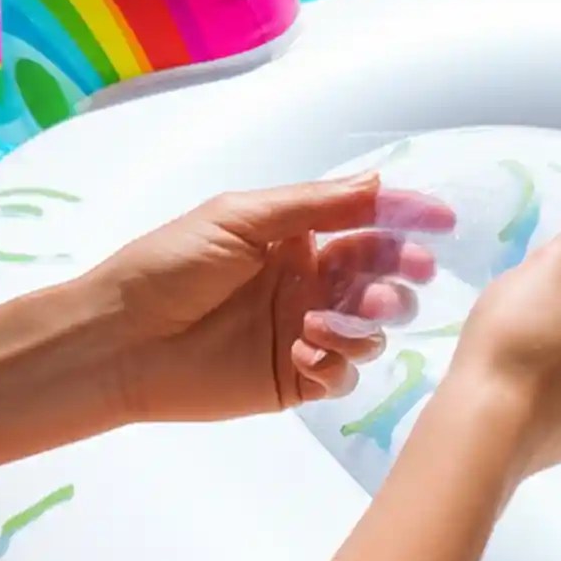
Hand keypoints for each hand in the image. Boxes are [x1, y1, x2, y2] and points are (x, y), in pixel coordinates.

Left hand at [81, 172, 455, 421]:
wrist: (120, 340)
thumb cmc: (169, 266)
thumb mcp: (241, 218)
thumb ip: (314, 206)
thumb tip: (381, 181)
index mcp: (297, 238)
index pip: (366, 224)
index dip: (406, 220)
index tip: (441, 221)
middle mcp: (309, 283)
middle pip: (380, 276)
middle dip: (399, 273)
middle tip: (406, 276)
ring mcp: (306, 332)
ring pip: (371, 327)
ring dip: (368, 320)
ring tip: (328, 321)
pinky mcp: (296, 379)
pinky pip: (344, 373)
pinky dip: (338, 362)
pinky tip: (305, 353)